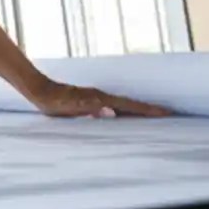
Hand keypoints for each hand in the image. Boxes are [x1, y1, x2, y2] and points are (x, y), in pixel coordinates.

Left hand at [28, 81, 171, 117]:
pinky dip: (123, 111)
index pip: (129, 105)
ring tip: (152, 116)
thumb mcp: (71, 105)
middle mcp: (101, 97)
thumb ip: (89, 107)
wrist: (40, 91)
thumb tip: (109, 110)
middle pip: (130, 104)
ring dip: (137, 110)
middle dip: (148, 109)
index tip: (165, 112)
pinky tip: (123, 117)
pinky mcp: (90, 102)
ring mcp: (96, 98)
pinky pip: (112, 108)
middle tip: (168, 114)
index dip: (147, 110)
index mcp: (100, 99)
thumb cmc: (54, 101)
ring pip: (122, 105)